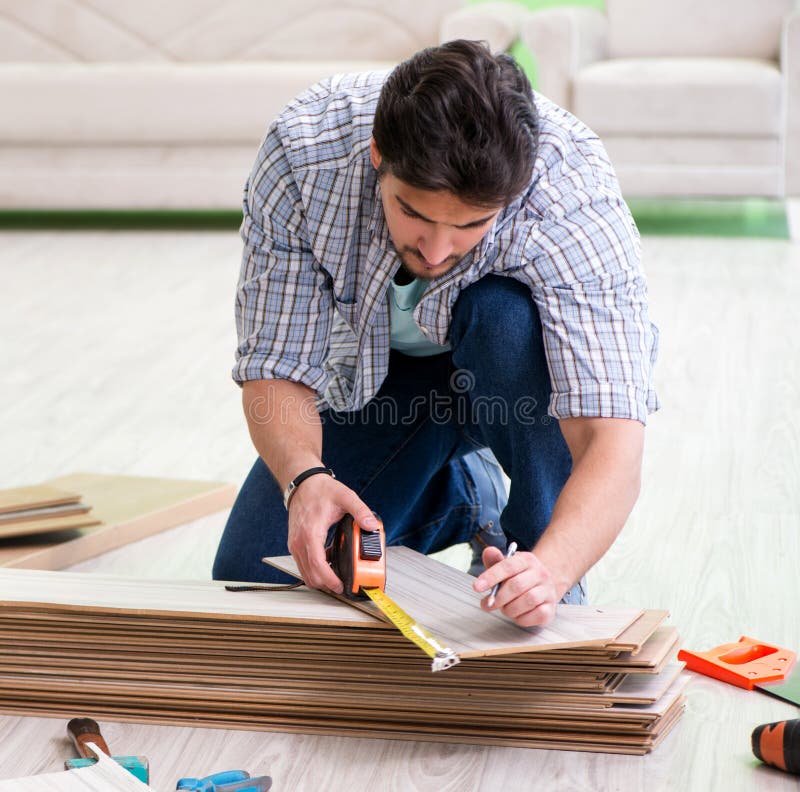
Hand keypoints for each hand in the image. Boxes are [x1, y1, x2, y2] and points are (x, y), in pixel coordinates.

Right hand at [286, 474, 378, 593]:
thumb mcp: (345, 497)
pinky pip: (303, 565)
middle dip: (326, 583)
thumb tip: (372, 526)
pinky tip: (328, 561)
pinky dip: (315, 569)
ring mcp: (294, 544)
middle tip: (343, 584)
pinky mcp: (294, 545)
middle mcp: (299, 541)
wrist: (303, 484)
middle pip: (310, 575)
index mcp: (311, 532)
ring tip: (336, 575)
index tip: (341, 586)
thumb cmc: (320, 490)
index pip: (318, 565)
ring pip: (305, 573)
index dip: (330, 580)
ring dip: (320, 578)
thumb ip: (360, 511)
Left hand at [474, 547, 557, 626]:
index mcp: (527, 560)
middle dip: (498, 598)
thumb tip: (488, 551)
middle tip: (488, 604)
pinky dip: (523, 618)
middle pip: (516, 585)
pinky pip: (537, 615)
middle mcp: (541, 573)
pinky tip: (517, 615)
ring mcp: (548, 591)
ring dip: (510, 609)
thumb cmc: (518, 577)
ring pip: (528, 600)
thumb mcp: (505, 567)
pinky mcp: (551, 608)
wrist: (542, 587)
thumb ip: (494, 561)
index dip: (491, 577)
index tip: (476, 587)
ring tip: (504, 609)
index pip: (508, 566)